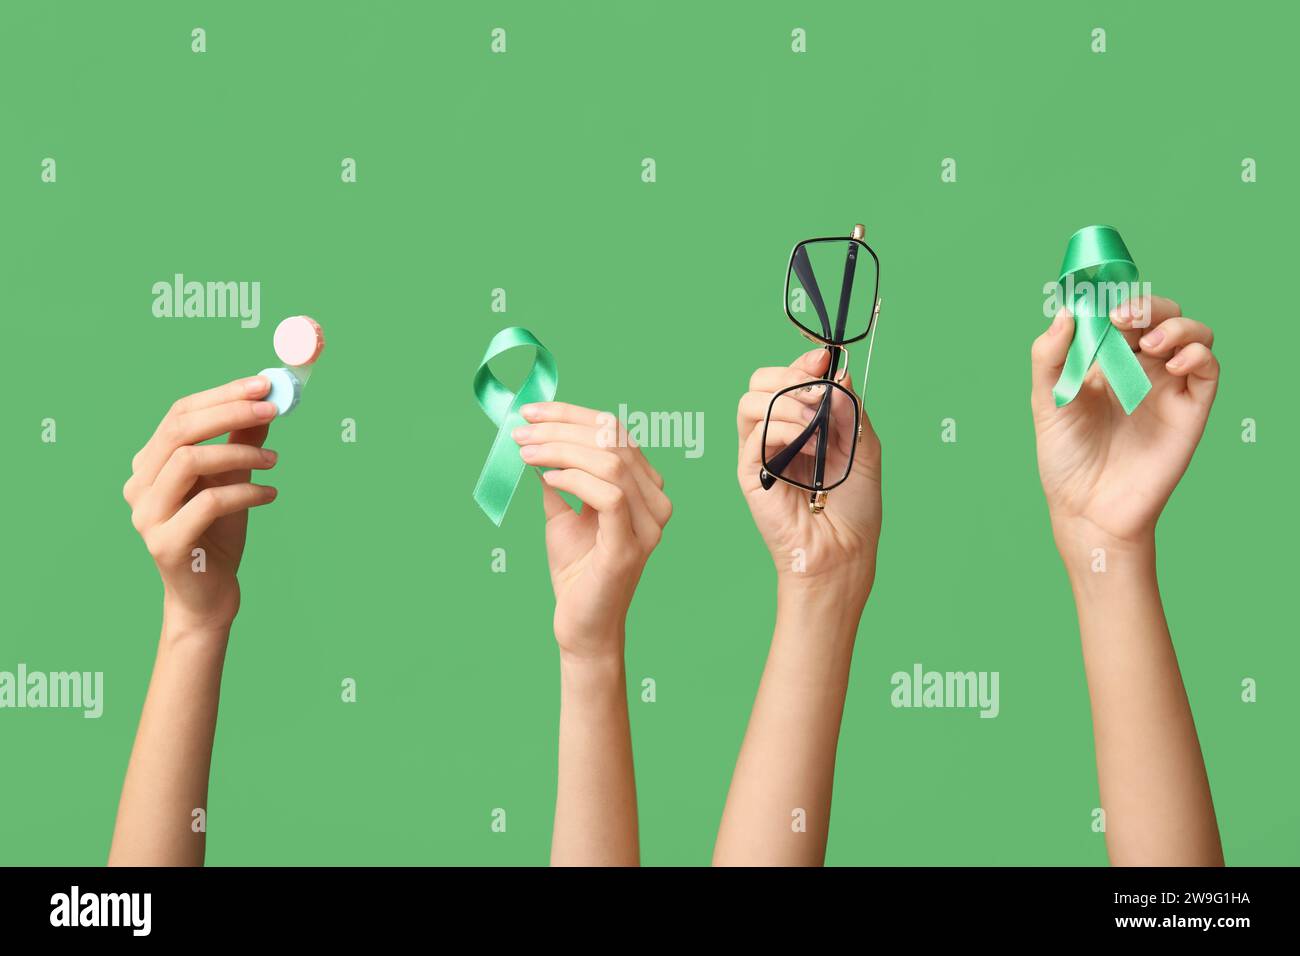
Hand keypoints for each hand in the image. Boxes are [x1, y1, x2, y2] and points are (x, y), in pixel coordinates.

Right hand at [122, 376, 279, 633]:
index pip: (179, 414)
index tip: (264, 385)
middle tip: (272, 408)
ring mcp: (147, 516)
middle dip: (230, 412)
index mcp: (150, 465)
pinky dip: (246, 492)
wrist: (208, 596)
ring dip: (240, 453)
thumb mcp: (233, 480)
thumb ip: (242, 443)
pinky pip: (209, 503)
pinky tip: (270, 495)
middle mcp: (139, 486)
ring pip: (189, 462)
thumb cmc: (218, 534)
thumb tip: (266, 402)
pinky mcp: (165, 543)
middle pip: (179, 431)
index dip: (221, 395)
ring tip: (274, 462)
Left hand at [513, 402, 671, 660]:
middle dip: (561, 427)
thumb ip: (558, 476)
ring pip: (611, 462)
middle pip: (613, 439)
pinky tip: (547, 478)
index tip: (530, 413)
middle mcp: (656, 503)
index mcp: (646, 488)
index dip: (571, 414)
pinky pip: (609, 495)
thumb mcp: (563, 513)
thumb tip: (535, 437)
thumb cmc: (577, 570)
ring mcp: (648, 526)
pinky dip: (574, 478)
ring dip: (561, 449)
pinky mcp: (629, 547)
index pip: (615, 431)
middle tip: (521, 431)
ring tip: (525, 452)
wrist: (581, 625)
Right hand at [737, 348, 881, 595]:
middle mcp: (777, 435)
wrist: (844, 551)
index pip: (786, 379)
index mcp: (801, 424)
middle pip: (759, 382)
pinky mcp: (750, 474)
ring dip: (786, 401)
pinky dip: (784, 429)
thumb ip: (849, 408)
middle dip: (788, 375)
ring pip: (750, 402)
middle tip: (815, 390)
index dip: (802, 363)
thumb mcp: (863, 446)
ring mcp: (760, 454)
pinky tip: (809, 445)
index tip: (823, 360)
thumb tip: (837, 372)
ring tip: (813, 423)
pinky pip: (754, 434)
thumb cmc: (855, 507)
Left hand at [1031, 296, 1219, 554]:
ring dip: (1175, 325)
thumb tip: (1066, 312)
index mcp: (1106, 360)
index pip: (1121, 314)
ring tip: (1148, 343)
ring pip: (1192, 333)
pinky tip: (1172, 363)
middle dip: (1146, 305)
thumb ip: (1050, 357)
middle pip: (1160, 315)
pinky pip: (1208, 368)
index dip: (1114, 299)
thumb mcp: (1046, 401)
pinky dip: (1197, 354)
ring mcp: (1168, 386)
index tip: (1099, 300)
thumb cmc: (1065, 457)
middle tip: (1123, 317)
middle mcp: (1140, 367)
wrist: (1087, 507)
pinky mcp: (1190, 408)